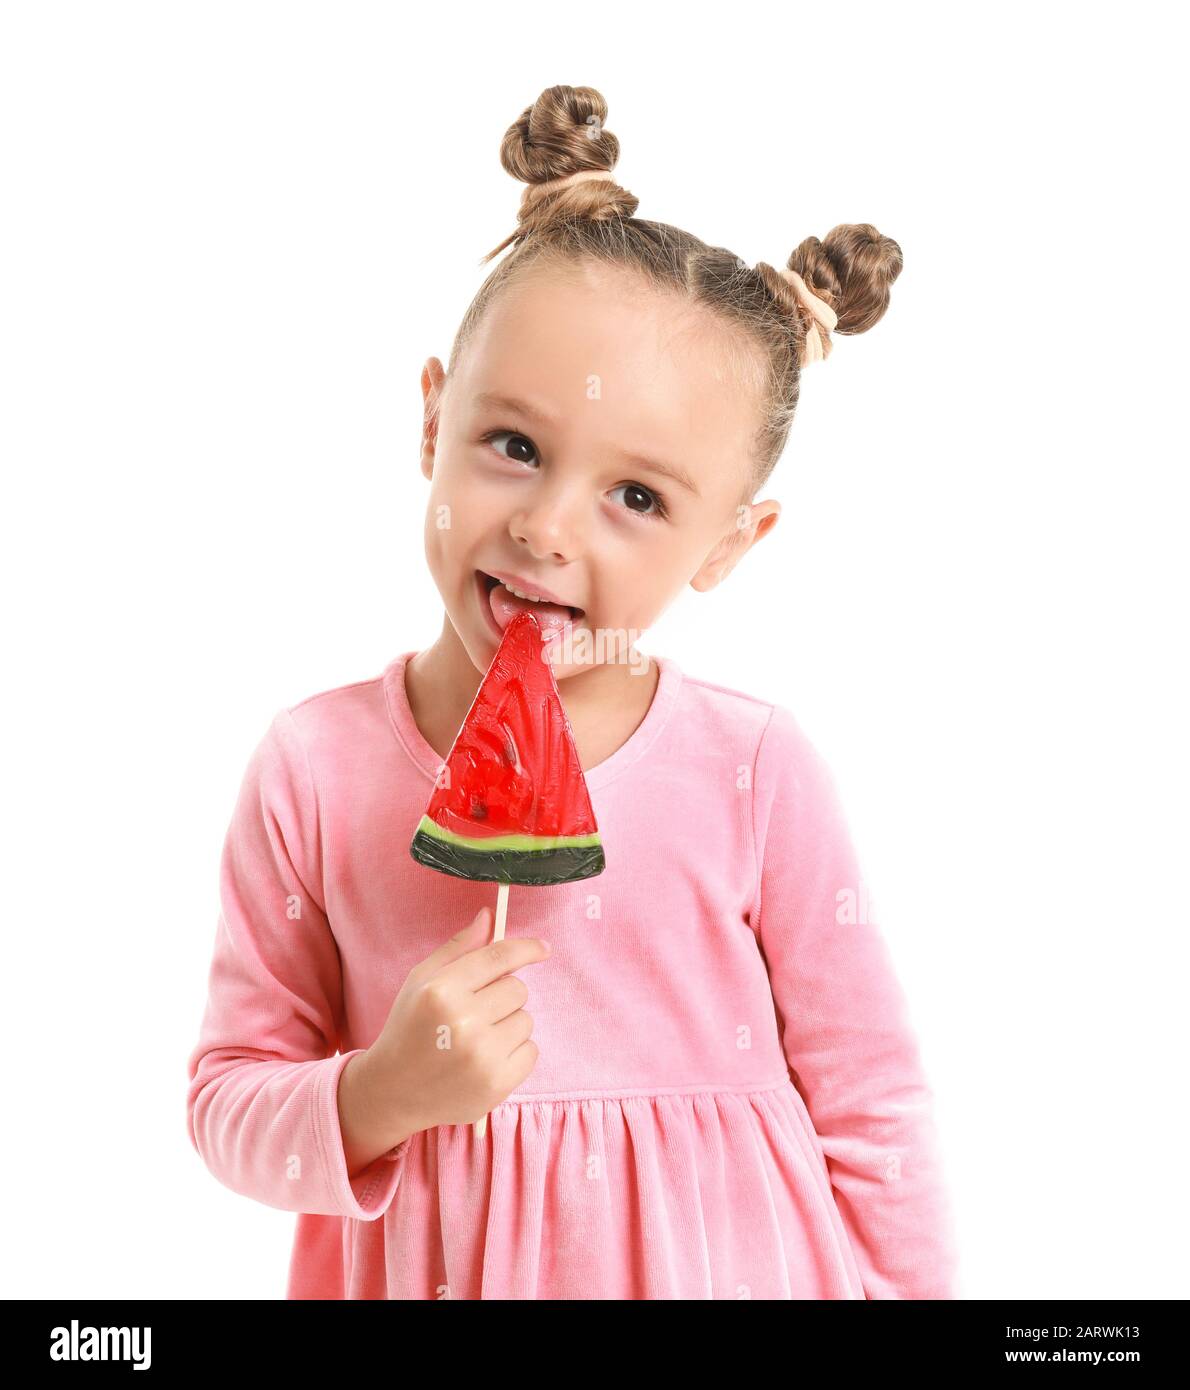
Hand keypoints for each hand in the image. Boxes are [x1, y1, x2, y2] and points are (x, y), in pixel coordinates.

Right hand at [342, 906, 549, 1164]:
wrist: (393, 1091)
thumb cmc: (408, 1028)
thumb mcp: (421, 980)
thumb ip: (459, 948)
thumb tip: (490, 917)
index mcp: (441, 990)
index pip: (499, 957)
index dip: (527, 948)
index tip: (543, 949)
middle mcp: (463, 1021)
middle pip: (518, 988)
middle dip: (503, 995)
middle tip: (477, 1011)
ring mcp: (482, 1056)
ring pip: (526, 1020)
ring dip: (509, 1025)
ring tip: (477, 1038)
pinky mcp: (497, 1084)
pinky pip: (531, 1051)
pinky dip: (515, 1053)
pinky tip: (486, 1060)